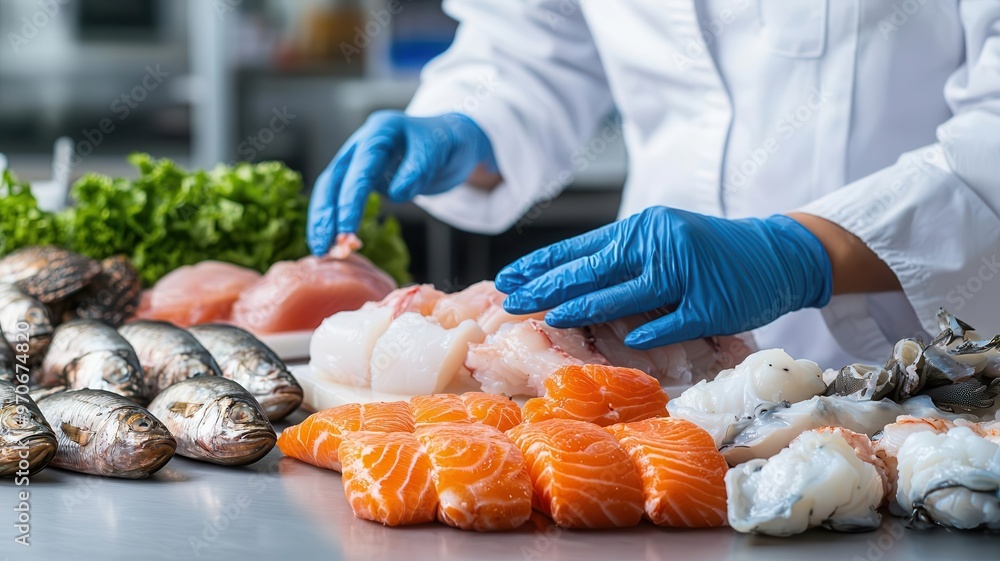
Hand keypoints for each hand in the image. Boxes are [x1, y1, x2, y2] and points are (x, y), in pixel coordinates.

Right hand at [307, 110, 497, 254]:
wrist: (451, 140)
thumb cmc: (446, 142)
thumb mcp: (439, 151)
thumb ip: (418, 170)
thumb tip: (397, 194)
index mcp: (381, 131)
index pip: (360, 169)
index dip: (350, 201)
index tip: (345, 230)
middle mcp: (362, 144)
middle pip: (333, 179)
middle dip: (325, 214)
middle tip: (323, 246)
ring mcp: (358, 160)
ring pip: (331, 190)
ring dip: (324, 220)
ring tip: (322, 250)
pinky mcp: (361, 178)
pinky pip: (342, 199)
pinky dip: (337, 220)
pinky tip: (334, 241)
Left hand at [495, 207, 832, 348]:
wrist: (778, 252)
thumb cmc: (710, 252)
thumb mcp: (662, 241)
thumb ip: (621, 258)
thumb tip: (568, 279)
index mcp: (642, 228)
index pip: (582, 247)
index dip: (542, 263)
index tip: (507, 276)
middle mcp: (660, 243)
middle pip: (595, 267)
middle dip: (548, 285)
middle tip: (510, 299)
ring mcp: (688, 271)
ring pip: (629, 291)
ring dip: (587, 306)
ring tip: (549, 316)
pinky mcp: (714, 300)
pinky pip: (677, 318)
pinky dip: (654, 329)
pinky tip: (628, 340)